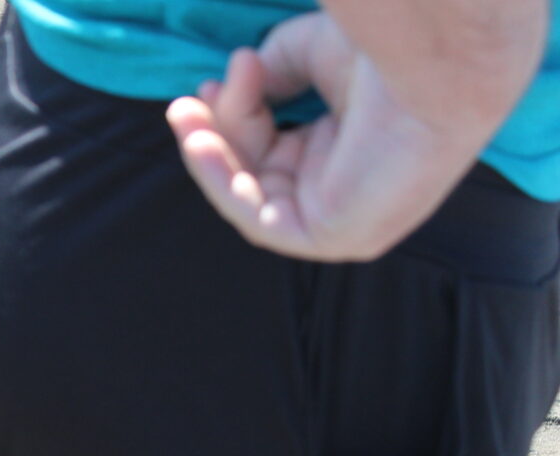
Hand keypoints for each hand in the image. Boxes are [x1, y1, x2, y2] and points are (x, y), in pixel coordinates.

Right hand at [165, 12, 497, 260]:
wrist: (434, 72)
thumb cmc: (387, 57)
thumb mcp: (307, 55)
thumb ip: (266, 77)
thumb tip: (231, 91)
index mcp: (350, 149)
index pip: (275, 147)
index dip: (236, 119)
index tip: (211, 82)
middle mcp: (348, 188)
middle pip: (258, 175)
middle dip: (217, 138)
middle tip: (183, 105)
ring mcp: (344, 219)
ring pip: (253, 200)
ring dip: (212, 161)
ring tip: (185, 119)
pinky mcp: (337, 238)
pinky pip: (263, 224)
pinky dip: (225, 186)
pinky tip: (198, 146)